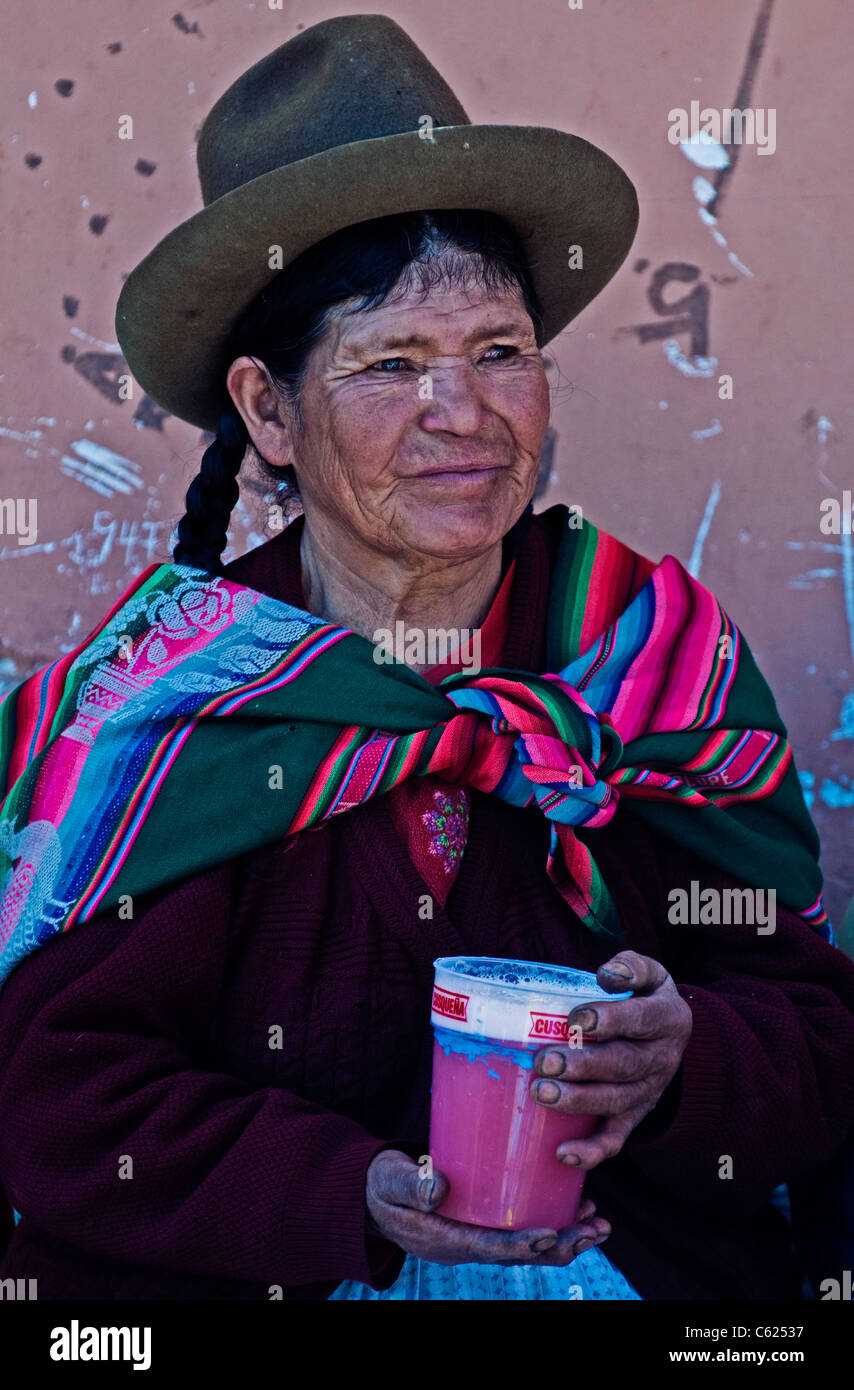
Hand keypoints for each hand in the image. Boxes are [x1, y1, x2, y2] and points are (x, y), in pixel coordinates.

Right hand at [365, 1149, 609, 1266]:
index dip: (523, 1245)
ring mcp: (478, 1235)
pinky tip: (577, 1206)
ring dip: (566, 1236)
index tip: (552, 1237)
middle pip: (522, 1252)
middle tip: (597, 1229)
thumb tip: (439, 1187)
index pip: (491, 1248)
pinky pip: (524, 1228)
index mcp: (446, 1239)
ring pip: (529, 1243)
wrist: (373, 1196)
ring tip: (600, 1223)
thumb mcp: (389, 1180)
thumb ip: (411, 1183)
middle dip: (561, 1244)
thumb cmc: (380, 1185)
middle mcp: (468, 1243)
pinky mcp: (484, 1220)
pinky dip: (553, 1220)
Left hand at [531, 950, 692, 1170]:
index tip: (577, 1018)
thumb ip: (633, 967)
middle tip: (546, 1061)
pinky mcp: (634, 1116)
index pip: (643, 1020)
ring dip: (578, 1101)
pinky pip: (616, 1139)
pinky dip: (591, 1151)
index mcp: (668, 1019)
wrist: (672, 1036)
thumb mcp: (651, 975)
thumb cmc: (646, 998)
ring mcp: (648, 1092)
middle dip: (583, 1065)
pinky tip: (563, 1152)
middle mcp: (662, 1059)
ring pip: (615, 1102)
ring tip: (542, 1093)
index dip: (611, 1020)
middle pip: (624, 1065)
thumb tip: (609, 973)